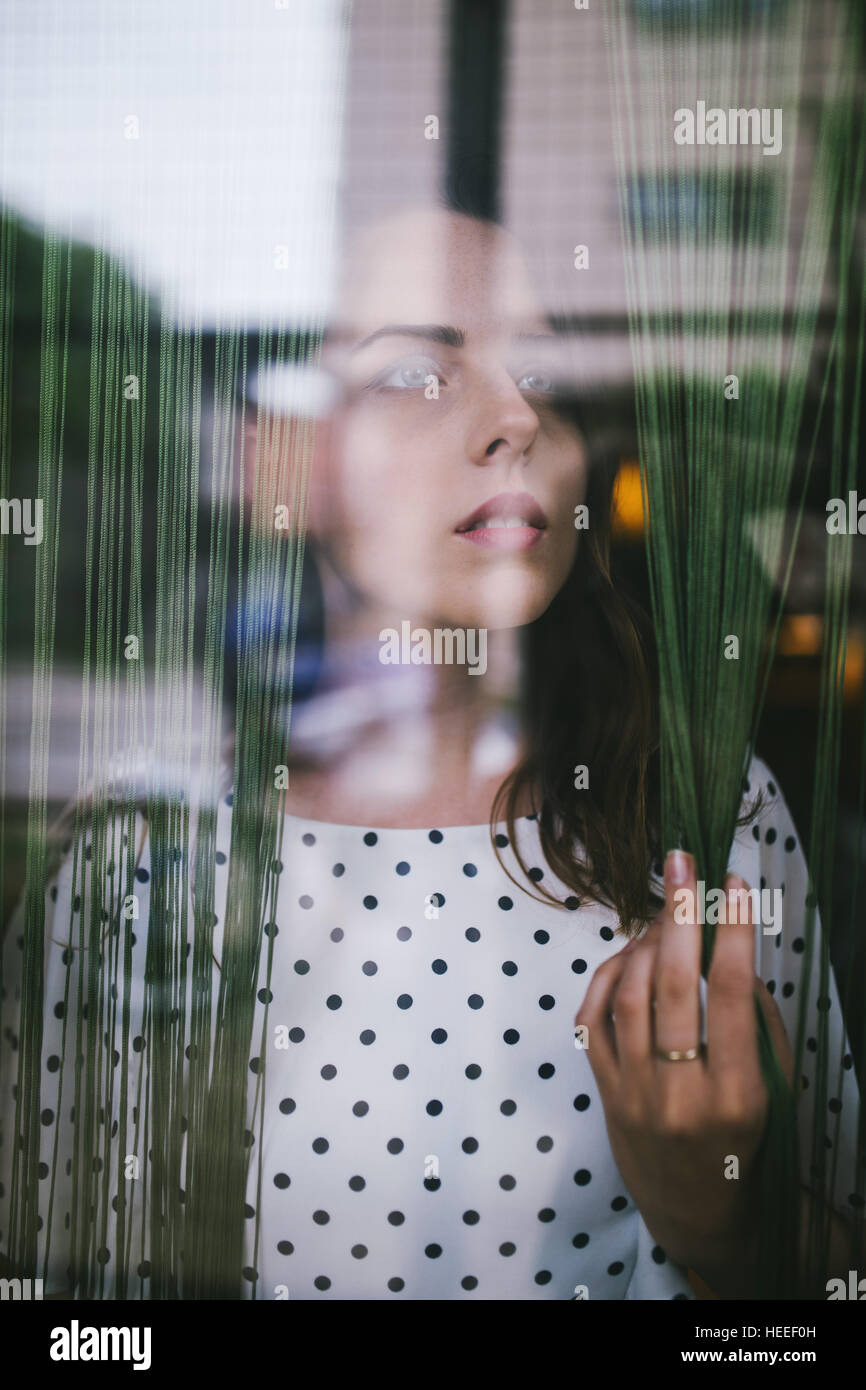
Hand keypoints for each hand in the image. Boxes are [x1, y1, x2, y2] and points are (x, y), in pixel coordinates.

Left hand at [574, 849, 792, 1296]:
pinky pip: (593, 1019)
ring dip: (644, 941)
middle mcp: (679, 1094)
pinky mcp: (603, 1092)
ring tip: (664, 912)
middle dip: (678, 915)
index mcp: (735, 1095)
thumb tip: (728, 949)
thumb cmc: (745, 1144)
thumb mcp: (772, 1091)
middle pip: (671, 986)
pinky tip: (630, 953)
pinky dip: (608, 976)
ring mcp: (633, 1094)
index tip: (735, 883)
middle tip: (681, 862)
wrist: (696, 1212)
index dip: (733, 931)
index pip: (730, 994)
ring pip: (628, 996)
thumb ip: (755, 1023)